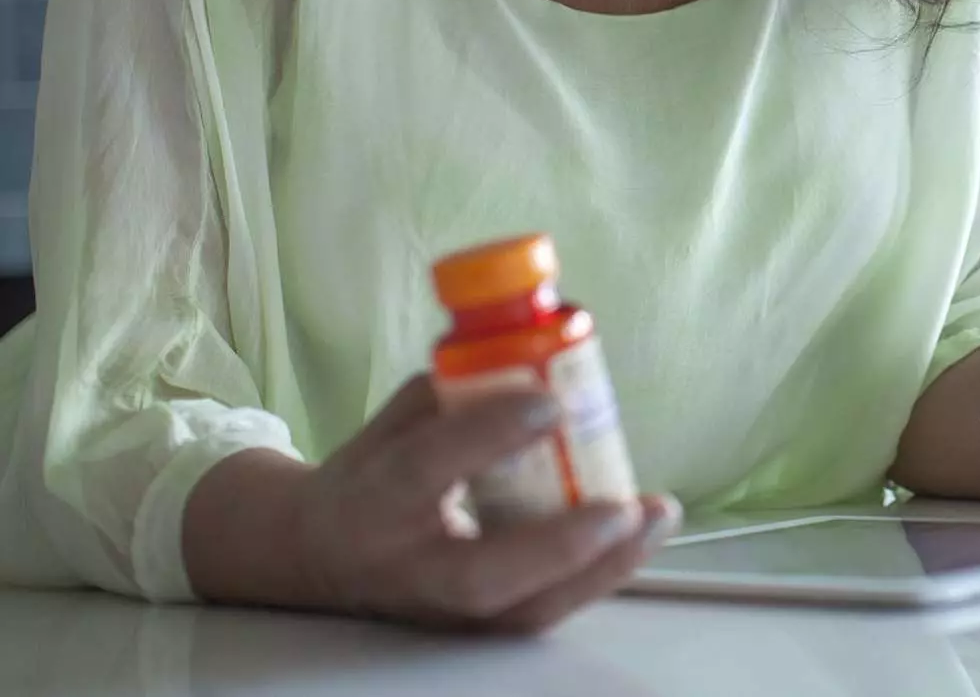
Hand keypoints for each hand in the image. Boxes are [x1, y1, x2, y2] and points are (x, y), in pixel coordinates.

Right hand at [286, 374, 679, 630]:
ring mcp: (443, 610)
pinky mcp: (476, 628)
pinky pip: (542, 612)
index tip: (552, 401)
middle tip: (622, 506)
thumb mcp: (395, 420)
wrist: (321, 558)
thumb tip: (535, 354)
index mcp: (372, 499)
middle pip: (480, 576)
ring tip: (655, 518)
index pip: (426, 467)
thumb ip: (459, 390)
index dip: (488, 434)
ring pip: (523, 612)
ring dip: (601, 569)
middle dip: (559, 544)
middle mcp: (406, 566)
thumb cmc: (370, 476)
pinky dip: (598, 576)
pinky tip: (638, 538)